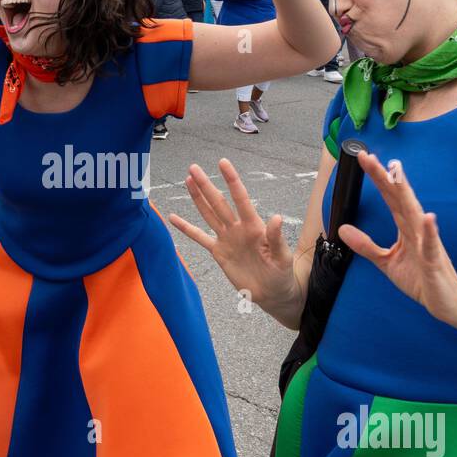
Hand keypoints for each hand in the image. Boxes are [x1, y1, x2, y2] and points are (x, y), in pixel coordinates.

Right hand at [168, 159, 296, 306]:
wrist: (271, 293)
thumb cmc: (281, 274)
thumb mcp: (282, 257)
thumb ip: (277, 238)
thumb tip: (276, 218)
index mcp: (254, 226)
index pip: (240, 199)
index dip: (232, 181)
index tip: (223, 163)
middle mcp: (238, 228)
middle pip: (219, 203)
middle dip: (206, 185)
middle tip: (194, 168)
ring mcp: (226, 239)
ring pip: (209, 214)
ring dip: (198, 198)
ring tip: (188, 180)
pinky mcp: (218, 252)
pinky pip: (199, 238)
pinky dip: (186, 228)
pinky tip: (174, 218)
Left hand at [336, 152, 456, 327]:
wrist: (447, 303)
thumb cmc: (421, 279)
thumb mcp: (386, 262)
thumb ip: (366, 245)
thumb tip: (342, 229)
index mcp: (406, 228)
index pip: (390, 198)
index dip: (378, 178)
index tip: (364, 158)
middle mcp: (418, 230)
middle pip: (400, 199)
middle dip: (386, 177)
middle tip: (370, 157)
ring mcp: (428, 244)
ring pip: (415, 215)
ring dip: (406, 195)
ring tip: (396, 174)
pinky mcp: (435, 263)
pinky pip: (432, 246)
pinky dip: (430, 232)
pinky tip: (428, 218)